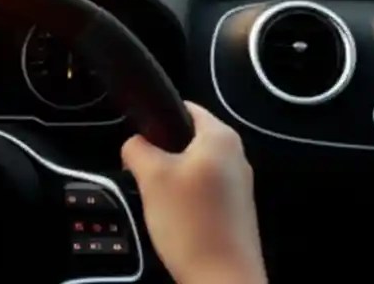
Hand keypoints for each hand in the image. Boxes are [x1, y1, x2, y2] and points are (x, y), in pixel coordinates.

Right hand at [121, 102, 265, 283]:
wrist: (223, 280)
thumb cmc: (189, 222)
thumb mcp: (152, 177)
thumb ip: (136, 149)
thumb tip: (134, 144)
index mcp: (221, 136)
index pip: (184, 108)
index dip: (156, 120)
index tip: (138, 144)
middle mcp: (236, 154)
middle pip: (187, 140)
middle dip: (161, 156)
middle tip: (145, 177)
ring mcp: (239, 184)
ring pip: (193, 168)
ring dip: (172, 182)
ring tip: (160, 203)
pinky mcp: (236, 209)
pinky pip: (203, 192)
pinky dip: (186, 201)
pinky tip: (176, 220)